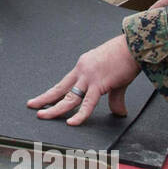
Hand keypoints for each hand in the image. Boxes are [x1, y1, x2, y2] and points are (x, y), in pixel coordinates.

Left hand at [26, 34, 141, 125]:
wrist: (135, 46)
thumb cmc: (127, 58)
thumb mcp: (117, 80)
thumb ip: (115, 98)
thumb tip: (119, 113)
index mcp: (83, 67)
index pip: (65, 83)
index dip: (53, 93)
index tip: (43, 99)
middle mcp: (82, 71)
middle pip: (60, 88)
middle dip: (45, 99)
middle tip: (32, 106)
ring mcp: (89, 77)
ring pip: (68, 97)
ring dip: (55, 109)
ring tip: (43, 116)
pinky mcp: (100, 83)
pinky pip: (87, 103)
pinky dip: (79, 114)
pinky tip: (71, 122)